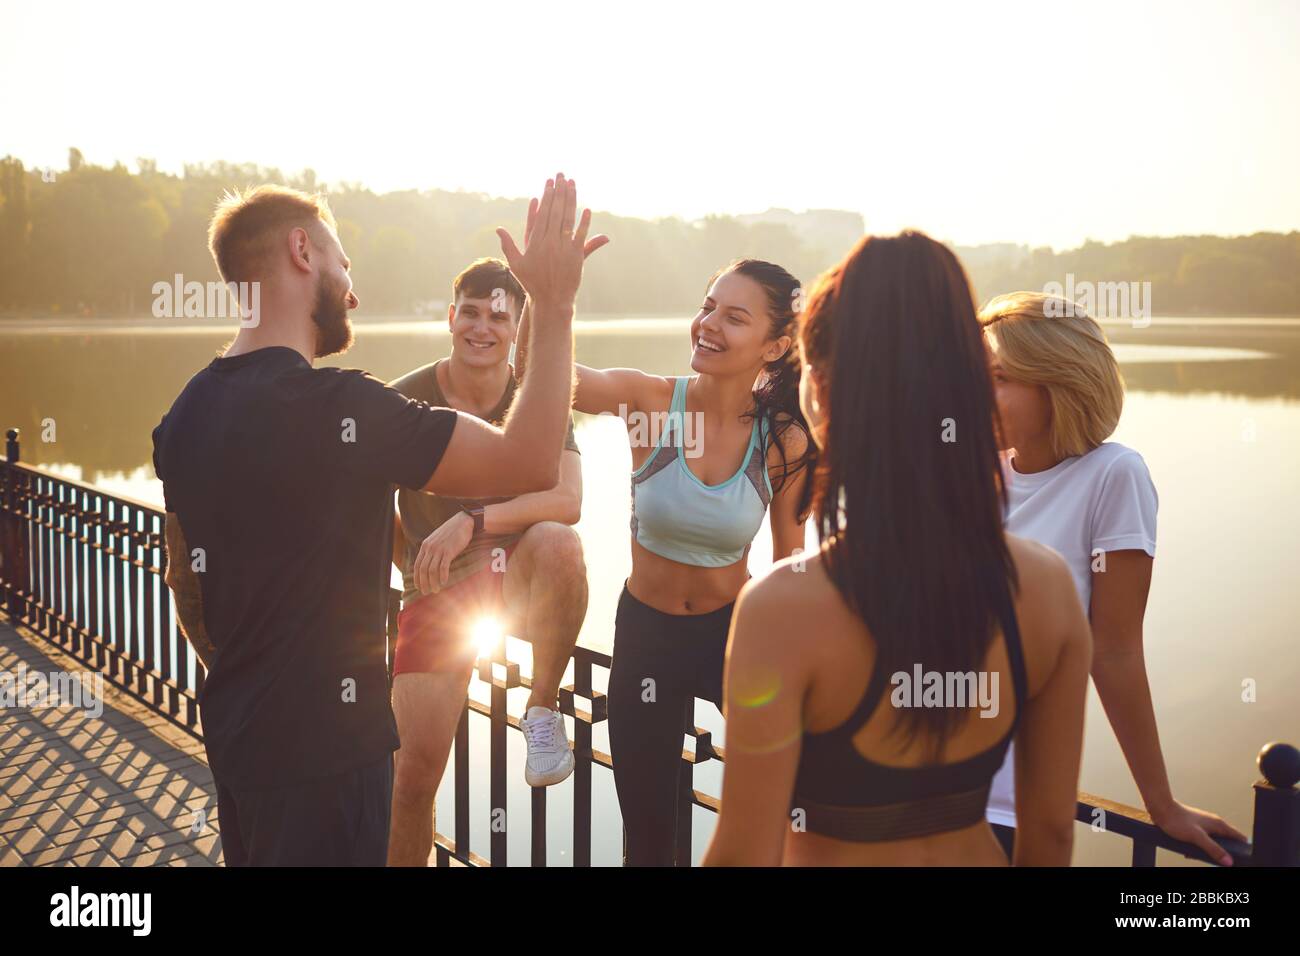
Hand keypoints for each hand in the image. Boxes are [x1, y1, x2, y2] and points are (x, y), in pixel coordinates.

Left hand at [413, 511, 473, 594]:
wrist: (463, 521)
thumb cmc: (452, 532)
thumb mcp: (437, 539)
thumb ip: (432, 549)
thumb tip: (430, 562)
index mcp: (425, 546)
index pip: (417, 565)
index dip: (417, 578)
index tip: (419, 587)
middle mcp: (430, 548)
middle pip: (423, 570)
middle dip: (423, 583)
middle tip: (426, 593)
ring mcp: (439, 549)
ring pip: (432, 570)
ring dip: (433, 582)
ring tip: (436, 590)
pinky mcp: (449, 551)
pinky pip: (443, 567)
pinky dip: (443, 576)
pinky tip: (444, 582)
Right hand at [496, 173, 607, 310]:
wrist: (550, 300)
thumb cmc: (531, 283)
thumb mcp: (516, 264)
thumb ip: (508, 244)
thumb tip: (498, 229)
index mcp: (535, 242)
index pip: (543, 213)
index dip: (548, 196)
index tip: (550, 182)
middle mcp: (549, 242)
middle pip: (556, 211)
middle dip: (560, 192)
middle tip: (562, 175)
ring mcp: (563, 248)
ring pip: (568, 219)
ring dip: (571, 200)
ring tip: (573, 184)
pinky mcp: (576, 256)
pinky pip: (581, 235)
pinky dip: (584, 222)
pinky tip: (587, 209)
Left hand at [1149, 799, 1247, 865]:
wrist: (1161, 809)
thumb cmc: (1178, 820)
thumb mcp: (1197, 837)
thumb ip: (1213, 849)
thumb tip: (1228, 861)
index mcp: (1219, 825)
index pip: (1239, 838)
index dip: (1242, 849)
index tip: (1240, 859)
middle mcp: (1214, 824)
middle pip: (1226, 843)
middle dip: (1220, 853)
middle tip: (1211, 860)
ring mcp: (1205, 825)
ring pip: (1212, 842)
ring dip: (1206, 851)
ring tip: (1194, 854)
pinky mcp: (1195, 827)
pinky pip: (1202, 841)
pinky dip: (1198, 847)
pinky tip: (1188, 850)